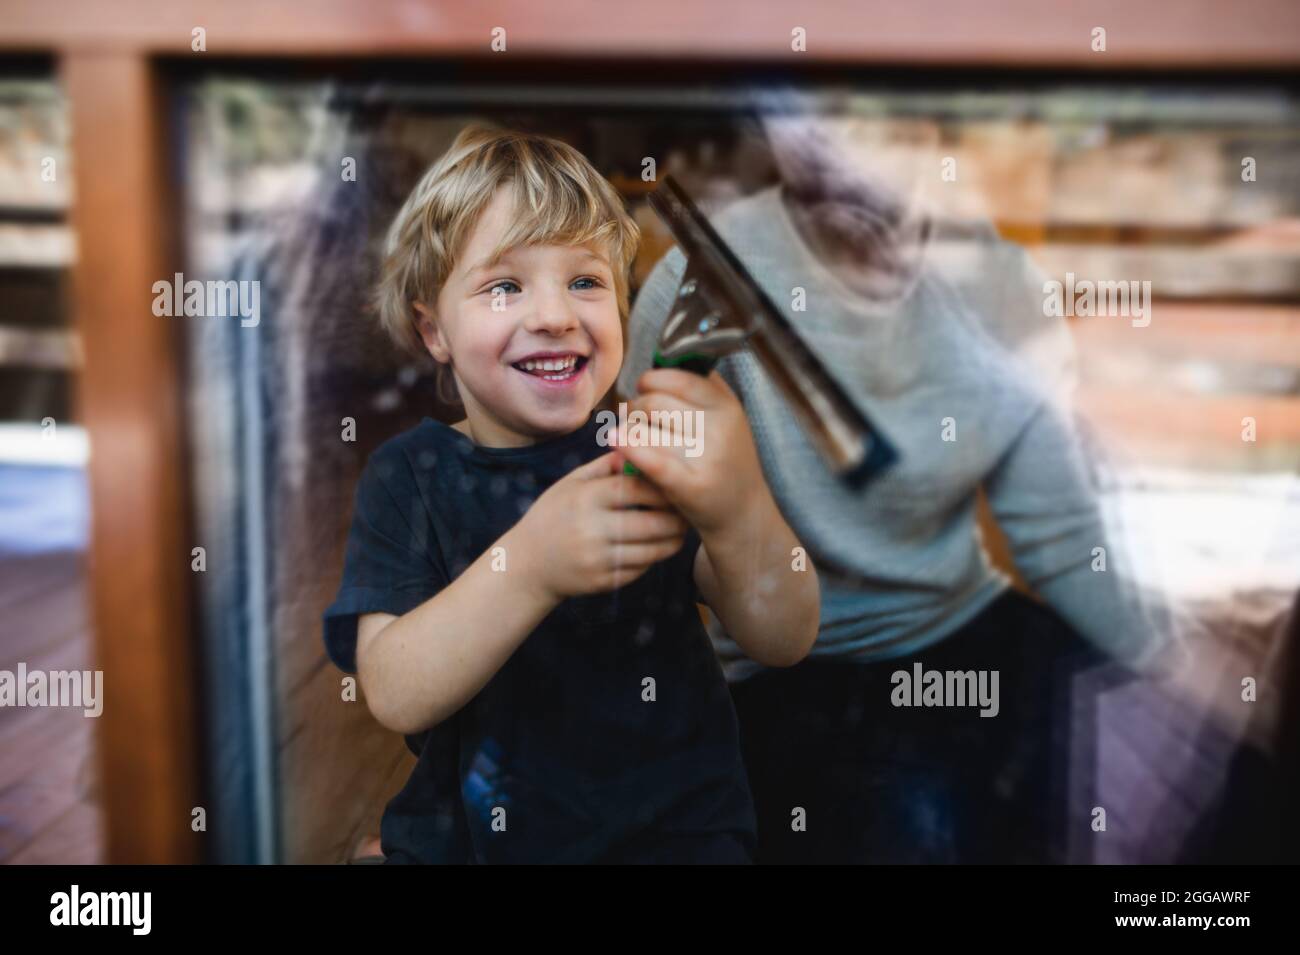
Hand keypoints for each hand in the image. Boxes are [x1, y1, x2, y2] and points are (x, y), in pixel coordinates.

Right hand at [510, 450, 688, 600]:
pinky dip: (654, 558)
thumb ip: (606, 466)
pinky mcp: (604, 582)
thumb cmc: (552, 516)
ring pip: (652, 550)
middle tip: (688, 511)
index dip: (662, 487)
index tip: (676, 485)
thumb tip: (640, 444)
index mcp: (586, 498)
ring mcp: (599, 559)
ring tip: (681, 530)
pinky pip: (641, 568)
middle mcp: (592, 529)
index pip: (636, 488)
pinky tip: (658, 548)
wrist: (527, 565)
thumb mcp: (571, 484)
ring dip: (673, 541)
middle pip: (652, 522)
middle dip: (676, 518)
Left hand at [618, 368, 768, 538]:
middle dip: (635, 409)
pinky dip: (629, 447)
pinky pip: (652, 459)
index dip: (650, 381)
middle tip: (637, 422)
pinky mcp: (691, 487)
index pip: (675, 378)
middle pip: (654, 402)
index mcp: (726, 406)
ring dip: (631, 433)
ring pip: (645, 429)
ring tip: (637, 442)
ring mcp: (707, 458)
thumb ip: (701, 388)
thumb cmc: (725, 462)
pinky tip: (614, 441)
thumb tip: (663, 361)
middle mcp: (719, 429)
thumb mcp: (726, 418)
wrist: (743, 515)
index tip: (645, 391)